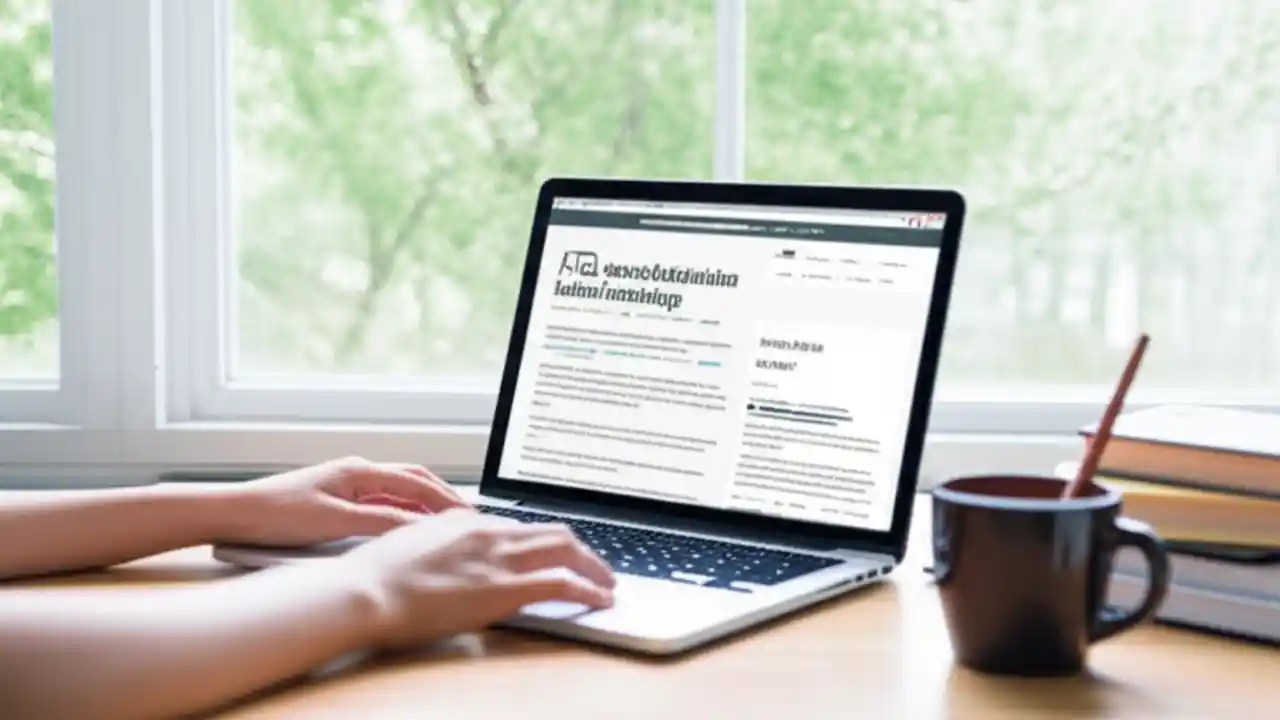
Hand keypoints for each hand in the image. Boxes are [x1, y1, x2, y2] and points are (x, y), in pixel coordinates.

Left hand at [214, 457, 470, 546]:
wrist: (236, 513)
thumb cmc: (278, 515)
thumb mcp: (335, 522)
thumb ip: (380, 522)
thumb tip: (419, 526)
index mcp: (360, 472)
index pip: (416, 483)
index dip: (446, 500)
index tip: (469, 515)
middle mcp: (356, 472)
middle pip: (412, 479)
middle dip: (442, 496)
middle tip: (467, 515)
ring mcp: (346, 483)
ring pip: (397, 489)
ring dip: (423, 502)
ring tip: (445, 521)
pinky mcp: (336, 497)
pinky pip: (381, 499)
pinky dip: (402, 509)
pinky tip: (407, 525)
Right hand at [339, 509, 615, 646]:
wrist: (365, 590)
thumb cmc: (377, 576)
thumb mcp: (412, 544)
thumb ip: (442, 545)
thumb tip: (453, 556)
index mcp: (466, 520)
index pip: (521, 526)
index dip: (545, 542)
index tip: (557, 553)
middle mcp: (488, 531)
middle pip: (552, 531)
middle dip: (581, 548)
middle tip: (594, 565)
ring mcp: (498, 557)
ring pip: (566, 549)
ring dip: (593, 566)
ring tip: (606, 582)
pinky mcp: (504, 588)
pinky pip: (561, 583)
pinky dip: (588, 588)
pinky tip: (600, 598)